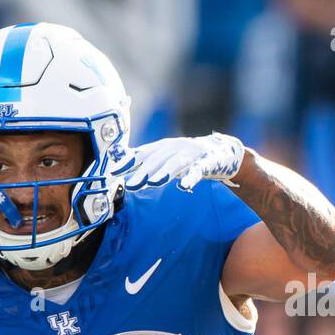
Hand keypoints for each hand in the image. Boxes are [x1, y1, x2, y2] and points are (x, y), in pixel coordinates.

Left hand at [121, 133, 244, 191]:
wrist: (220, 152)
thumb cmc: (188, 157)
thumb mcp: (165, 157)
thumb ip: (145, 160)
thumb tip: (119, 165)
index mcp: (163, 147)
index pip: (143, 154)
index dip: (128, 162)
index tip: (114, 172)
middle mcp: (175, 148)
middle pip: (157, 160)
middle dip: (143, 172)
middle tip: (131, 185)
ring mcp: (191, 154)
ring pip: (175, 163)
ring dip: (164, 172)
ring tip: (153, 182)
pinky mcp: (207, 162)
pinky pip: (197, 171)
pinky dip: (190, 178)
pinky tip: (183, 186)